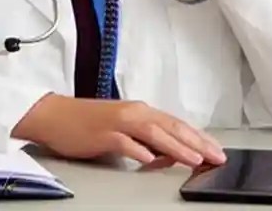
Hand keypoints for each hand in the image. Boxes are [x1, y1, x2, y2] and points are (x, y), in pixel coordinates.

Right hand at [12, 94, 225, 167]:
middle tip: (216, 156)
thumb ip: (147, 140)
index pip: (177, 124)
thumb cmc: (88, 123)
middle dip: (197, 142)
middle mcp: (134, 113)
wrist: (54, 115)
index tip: (217, 149)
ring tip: (194, 158)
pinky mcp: (103, 134)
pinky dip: (139, 151)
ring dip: (176, 147)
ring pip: (154, 133)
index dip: (199, 137)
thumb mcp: (123, 130)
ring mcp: (119, 122)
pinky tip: (151, 160)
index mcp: (141, 111)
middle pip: (172, 127)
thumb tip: (169, 155)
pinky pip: (125, 143)